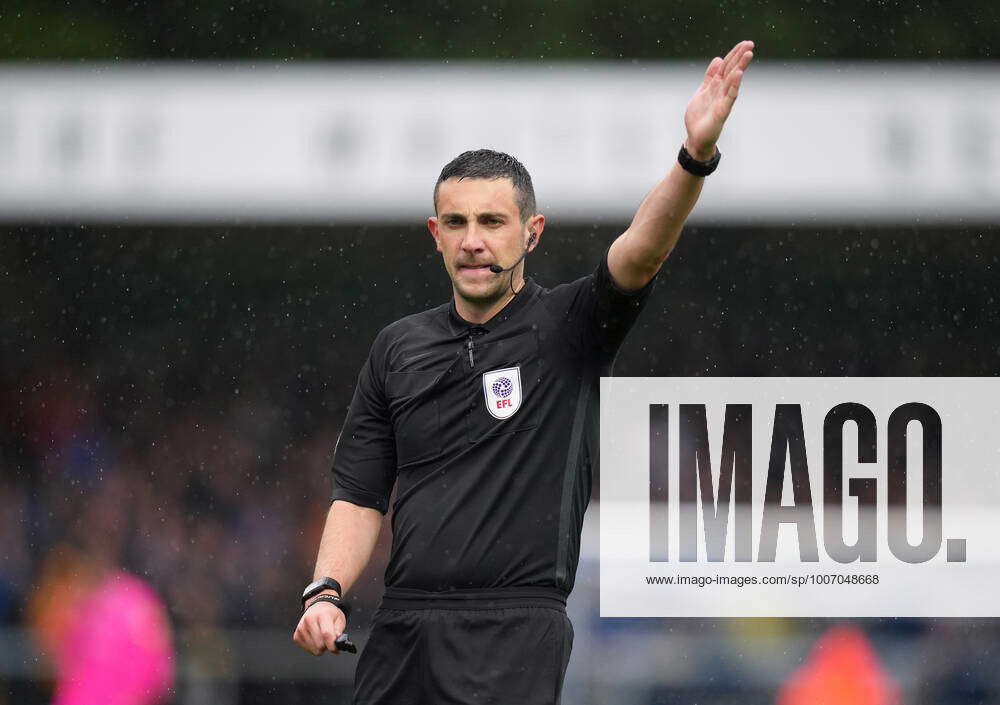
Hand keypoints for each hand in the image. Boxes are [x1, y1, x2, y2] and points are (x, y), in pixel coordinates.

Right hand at [293, 601, 347, 655]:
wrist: (318, 608)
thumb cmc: (330, 614)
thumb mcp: (339, 619)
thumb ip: (339, 631)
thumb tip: (337, 642)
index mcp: (322, 615)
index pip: (326, 634)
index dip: (332, 644)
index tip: (336, 648)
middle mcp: (309, 620)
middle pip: (320, 644)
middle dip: (327, 646)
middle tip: (329, 640)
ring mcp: (301, 628)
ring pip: (314, 649)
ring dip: (321, 648)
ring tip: (322, 638)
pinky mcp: (296, 635)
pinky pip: (308, 650)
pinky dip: (314, 647)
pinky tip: (316, 639)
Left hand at [683, 40, 754, 159]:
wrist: (696, 138)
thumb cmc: (700, 116)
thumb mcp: (703, 91)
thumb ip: (710, 77)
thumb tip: (718, 59)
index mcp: (716, 86)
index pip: (727, 66)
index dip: (734, 54)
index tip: (745, 43)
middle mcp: (722, 91)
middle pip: (732, 70)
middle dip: (740, 57)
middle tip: (750, 44)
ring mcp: (723, 100)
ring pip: (733, 80)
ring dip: (740, 67)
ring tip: (748, 54)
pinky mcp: (722, 111)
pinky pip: (730, 96)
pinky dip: (734, 85)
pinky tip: (738, 74)